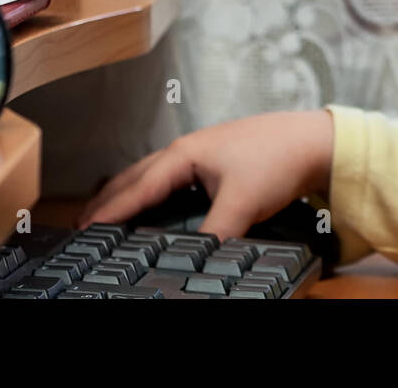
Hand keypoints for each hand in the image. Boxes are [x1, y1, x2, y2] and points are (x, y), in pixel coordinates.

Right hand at [76, 110, 333, 240]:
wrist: (314, 139)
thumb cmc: (279, 158)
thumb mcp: (243, 201)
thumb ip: (216, 232)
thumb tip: (197, 259)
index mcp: (185, 154)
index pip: (138, 187)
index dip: (110, 211)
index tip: (84, 228)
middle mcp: (188, 149)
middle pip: (137, 176)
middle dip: (109, 199)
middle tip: (83, 222)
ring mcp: (202, 151)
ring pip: (153, 173)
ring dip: (129, 191)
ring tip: (108, 210)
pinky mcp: (216, 158)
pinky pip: (172, 175)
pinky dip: (153, 188)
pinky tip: (155, 200)